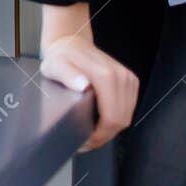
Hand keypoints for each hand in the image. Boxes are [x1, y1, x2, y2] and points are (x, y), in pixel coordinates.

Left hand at [40, 4, 138, 152]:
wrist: (72, 43)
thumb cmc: (61, 56)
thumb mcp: (55, 65)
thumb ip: (67, 74)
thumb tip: (82, 84)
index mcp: (106, 76)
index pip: (112, 118)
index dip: (100, 135)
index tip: (84, 141)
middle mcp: (122, 77)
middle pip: (121, 120)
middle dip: (104, 136)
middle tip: (85, 142)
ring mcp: (128, 79)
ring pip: (126, 117)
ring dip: (111, 129)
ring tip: (91, 134)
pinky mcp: (130, 81)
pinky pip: (128, 108)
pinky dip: (116, 119)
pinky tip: (100, 122)